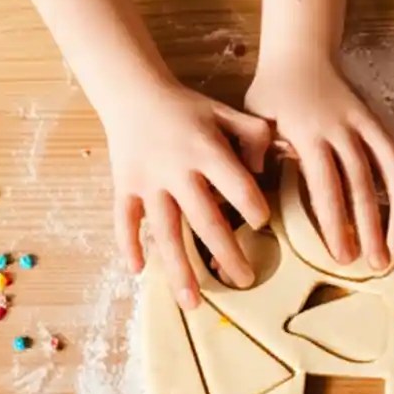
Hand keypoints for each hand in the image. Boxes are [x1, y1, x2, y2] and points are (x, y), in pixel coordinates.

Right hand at [105, 83, 271, 307]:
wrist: (132, 91)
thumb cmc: (187, 108)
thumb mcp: (225, 110)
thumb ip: (254, 134)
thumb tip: (268, 168)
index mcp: (206, 150)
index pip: (236, 184)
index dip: (252, 205)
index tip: (263, 223)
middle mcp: (177, 170)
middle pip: (205, 221)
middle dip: (227, 255)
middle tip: (246, 282)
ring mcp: (148, 182)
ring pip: (165, 232)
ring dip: (179, 269)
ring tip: (193, 302)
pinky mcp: (125, 187)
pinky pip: (125, 220)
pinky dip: (129, 245)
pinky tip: (138, 272)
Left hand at [246, 57, 393, 269]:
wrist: (300, 53)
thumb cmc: (272, 93)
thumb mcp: (253, 117)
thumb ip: (253, 148)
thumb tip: (253, 184)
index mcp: (307, 132)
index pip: (326, 184)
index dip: (335, 222)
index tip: (340, 254)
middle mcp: (341, 130)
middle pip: (361, 185)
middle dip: (368, 228)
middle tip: (371, 265)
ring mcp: (364, 126)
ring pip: (390, 174)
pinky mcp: (378, 124)